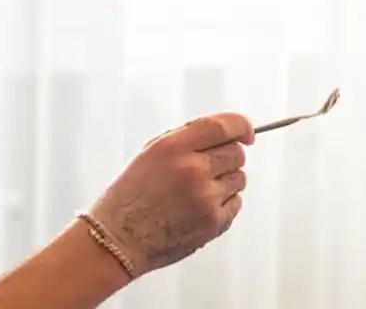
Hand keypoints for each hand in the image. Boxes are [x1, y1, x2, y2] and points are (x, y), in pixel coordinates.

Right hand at [87, 112, 254, 275]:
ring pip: (239, 178)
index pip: (223, 126)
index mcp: (173, 147)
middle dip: (228, 157)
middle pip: (236, 153)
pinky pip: (236, 203)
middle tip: (209, 168)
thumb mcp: (150, 154)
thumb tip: (227, 132)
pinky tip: (199, 208)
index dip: (242, 126)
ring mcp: (205, 198)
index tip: (247, 133)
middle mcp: (192, 170)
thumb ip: (186, 139)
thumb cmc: (131, 196)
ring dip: (226, 181)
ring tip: (198, 191)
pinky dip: (224, 203)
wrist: (117, 240)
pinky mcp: (213, 222)